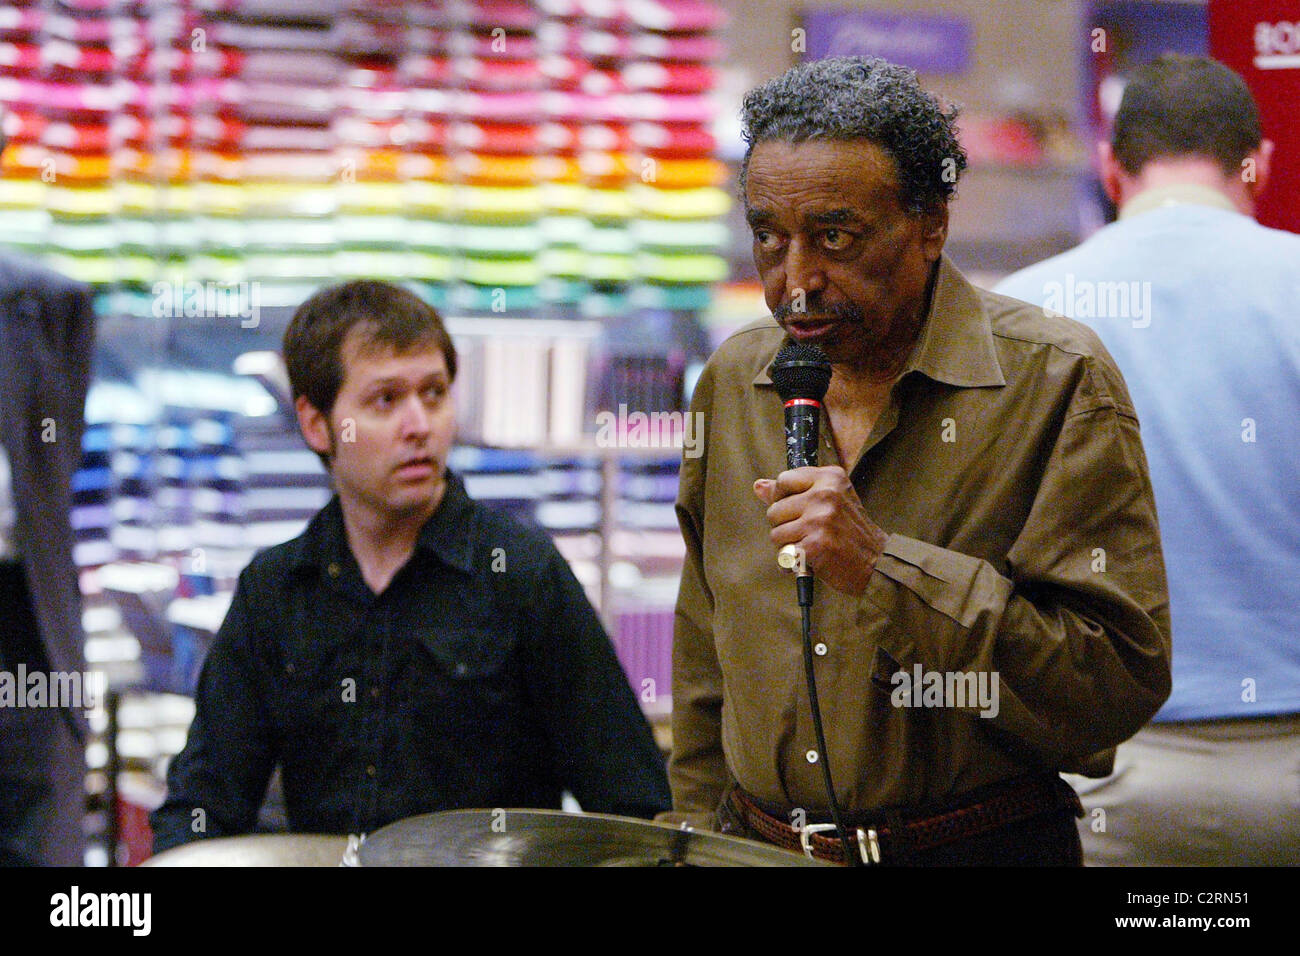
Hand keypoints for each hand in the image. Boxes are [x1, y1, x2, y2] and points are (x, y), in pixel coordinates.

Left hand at [753, 466, 887, 596]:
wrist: (877, 562)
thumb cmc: (850, 531)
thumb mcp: (829, 500)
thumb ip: (793, 492)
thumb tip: (758, 486)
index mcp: (830, 477)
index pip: (783, 480)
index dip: (782, 498)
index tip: (796, 510)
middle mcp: (825, 494)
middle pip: (774, 509)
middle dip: (785, 526)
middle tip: (808, 533)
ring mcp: (819, 519)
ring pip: (776, 533)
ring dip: (788, 546)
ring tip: (810, 546)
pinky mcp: (815, 544)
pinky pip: (784, 554)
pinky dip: (792, 563)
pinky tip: (809, 561)